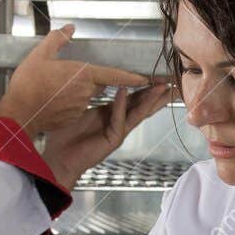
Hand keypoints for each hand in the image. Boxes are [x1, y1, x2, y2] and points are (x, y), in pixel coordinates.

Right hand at [0, 24, 155, 134]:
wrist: (19, 113)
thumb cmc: (28, 85)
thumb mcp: (40, 55)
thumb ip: (57, 39)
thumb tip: (69, 30)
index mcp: (84, 75)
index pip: (115, 75)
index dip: (132, 76)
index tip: (146, 78)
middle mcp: (87, 92)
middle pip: (97, 83)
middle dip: (88, 79)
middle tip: (67, 76)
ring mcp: (80, 106)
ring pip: (86, 95)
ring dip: (76, 90)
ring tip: (55, 86)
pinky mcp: (73, 117)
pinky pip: (76, 106)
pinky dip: (69, 101)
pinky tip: (52, 98)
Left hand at [41, 80, 172, 189]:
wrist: (59, 158)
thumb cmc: (66, 136)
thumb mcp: (83, 110)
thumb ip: (94, 98)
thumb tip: (99, 80)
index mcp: (112, 113)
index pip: (135, 98)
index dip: (147, 87)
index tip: (160, 77)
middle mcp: (119, 122)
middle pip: (143, 105)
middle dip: (159, 95)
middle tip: (175, 83)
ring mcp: (117, 132)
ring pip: (138, 113)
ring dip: (149, 99)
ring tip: (161, 87)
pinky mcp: (112, 140)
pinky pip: (118, 119)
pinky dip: (121, 105)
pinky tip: (125, 91)